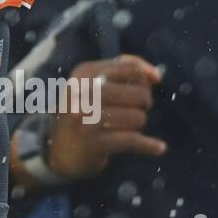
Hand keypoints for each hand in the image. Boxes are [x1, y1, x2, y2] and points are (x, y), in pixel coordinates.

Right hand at [46, 54, 166, 179]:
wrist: (58, 148)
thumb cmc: (84, 111)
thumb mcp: (95, 83)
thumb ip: (125, 70)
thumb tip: (156, 75)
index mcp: (84, 73)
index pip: (130, 69)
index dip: (144, 79)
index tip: (145, 88)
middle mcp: (83, 93)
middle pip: (138, 93)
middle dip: (144, 103)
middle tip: (135, 110)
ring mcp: (87, 119)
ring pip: (137, 118)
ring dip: (138, 125)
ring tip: (127, 127)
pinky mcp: (94, 143)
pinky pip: (132, 141)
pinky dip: (149, 145)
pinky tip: (159, 148)